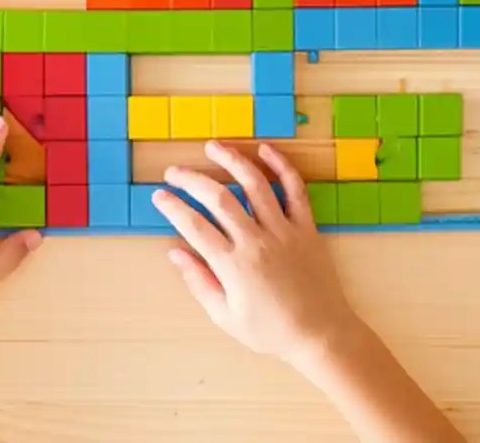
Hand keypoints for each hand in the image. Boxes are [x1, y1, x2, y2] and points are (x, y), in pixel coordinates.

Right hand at [154, 142, 359, 363]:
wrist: (320, 333)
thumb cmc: (270, 330)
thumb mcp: (225, 316)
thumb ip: (199, 282)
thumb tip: (175, 253)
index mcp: (233, 265)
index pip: (194, 226)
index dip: (173, 207)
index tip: (159, 196)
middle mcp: (256, 241)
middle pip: (218, 198)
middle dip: (191, 179)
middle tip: (174, 172)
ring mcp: (283, 231)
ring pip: (254, 184)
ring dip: (232, 160)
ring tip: (213, 147)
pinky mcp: (306, 227)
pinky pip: (294, 189)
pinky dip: (281, 166)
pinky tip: (265, 150)